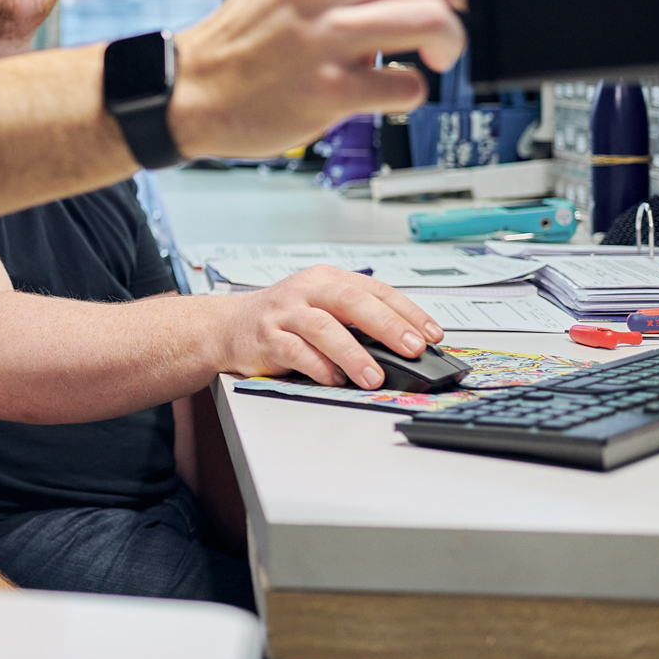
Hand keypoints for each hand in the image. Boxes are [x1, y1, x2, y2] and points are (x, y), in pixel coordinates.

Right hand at [170, 0, 467, 157]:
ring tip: (436, 52)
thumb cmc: (244, 33)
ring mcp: (324, 39)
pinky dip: (413, 88)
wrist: (191, 91)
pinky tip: (392, 86)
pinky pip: (407, 84)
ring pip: (432, 20)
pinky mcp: (329, 91)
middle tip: (458, 10)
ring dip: (451, 41)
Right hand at [214, 265, 446, 389]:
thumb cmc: (284, 319)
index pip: (374, 289)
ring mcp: (284, 313)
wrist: (227, 326)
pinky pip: (295, 352)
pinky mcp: (266, 338)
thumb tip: (405, 347)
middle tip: (412, 348)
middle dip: (386, 325)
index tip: (431, 335)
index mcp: (326, 279)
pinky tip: (335, 379)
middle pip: (350, 301)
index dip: (407, 311)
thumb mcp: (322, 308)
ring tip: (373, 377)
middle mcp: (305, 291)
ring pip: (322, 327)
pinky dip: (318, 366)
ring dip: (353, 353)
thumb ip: (356, 322)